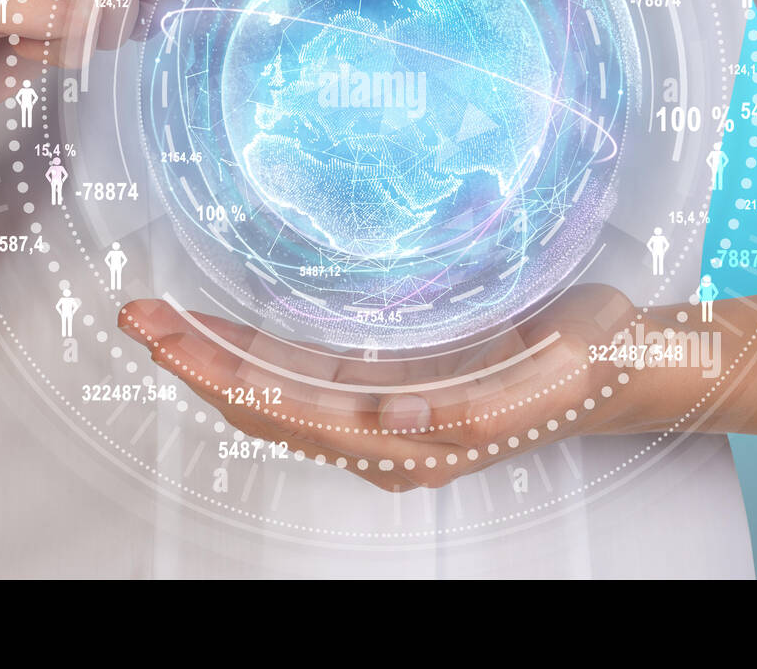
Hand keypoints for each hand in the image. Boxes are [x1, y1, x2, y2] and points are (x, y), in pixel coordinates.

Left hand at [119, 283, 697, 491]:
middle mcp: (383, 437)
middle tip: (137, 313)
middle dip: (194, 361)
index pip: (285, 411)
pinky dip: (253, 351)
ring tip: (160, 315)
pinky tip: (225, 326)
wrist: (618, 363)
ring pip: (274, 392)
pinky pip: (302, 376)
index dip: (217, 373)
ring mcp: (381, 412)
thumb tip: (397, 419)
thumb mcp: (545, 376)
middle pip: (263, 404)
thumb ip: (473, 406)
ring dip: (214, 356)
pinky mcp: (388, 385)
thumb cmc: (586, 364)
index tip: (165, 332)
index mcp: (411, 443)